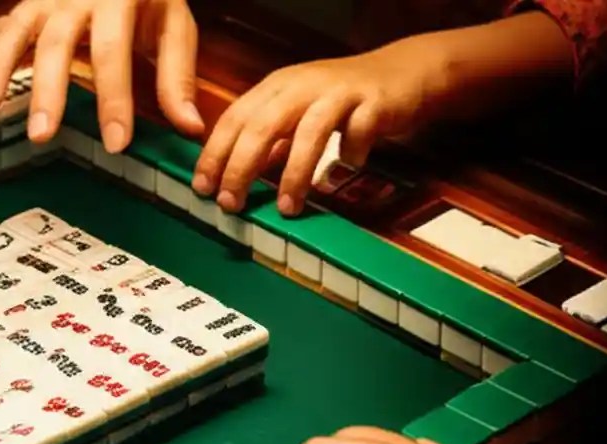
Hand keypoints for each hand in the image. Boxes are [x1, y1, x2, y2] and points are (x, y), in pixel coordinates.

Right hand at [0, 0, 203, 150]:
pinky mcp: (26, 7)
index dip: (115, 100)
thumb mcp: (174, 24)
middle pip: (57, 45)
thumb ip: (177, 77)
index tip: (116, 144)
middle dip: (48, 92)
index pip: (114, 54)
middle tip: (41, 136)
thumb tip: (190, 128)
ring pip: (16, 33)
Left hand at [193, 35, 448, 215]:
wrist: (404, 72)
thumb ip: (268, 141)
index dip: (215, 154)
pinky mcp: (375, 102)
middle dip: (241, 167)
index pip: (234, 119)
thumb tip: (235, 177)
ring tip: (287, 208)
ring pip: (309, 132)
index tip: (202, 188)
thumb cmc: (342, 100)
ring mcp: (340, 92)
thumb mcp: (296, 114)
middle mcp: (303, 85)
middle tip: (231, 203)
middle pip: (262, 126)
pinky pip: (360, 132)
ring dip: (295, 174)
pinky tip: (348, 167)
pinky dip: (352, 153)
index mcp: (277, 87)